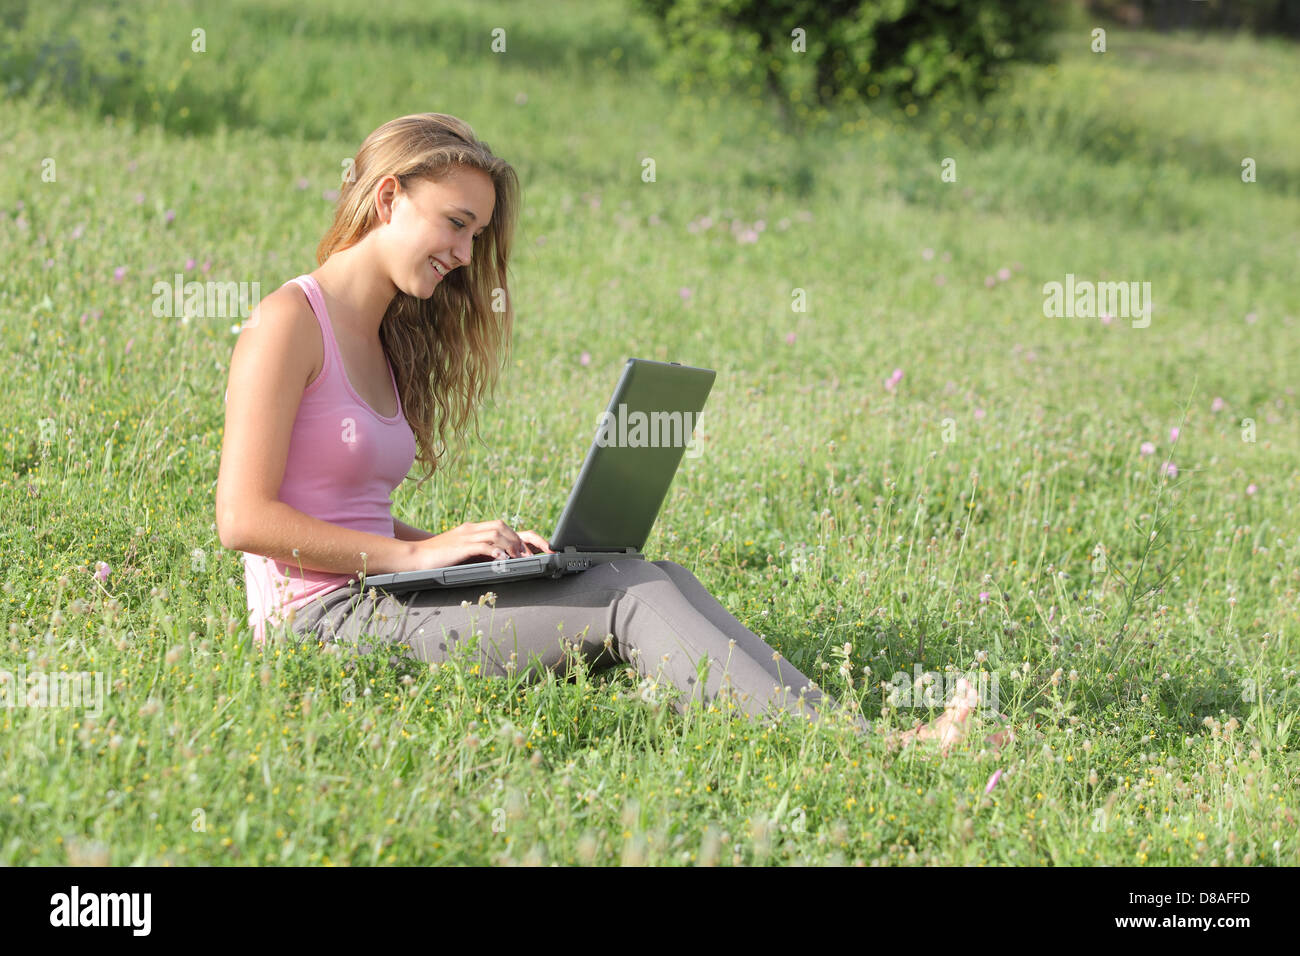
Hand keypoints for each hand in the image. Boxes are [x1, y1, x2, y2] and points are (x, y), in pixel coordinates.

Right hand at [405, 519, 552, 570]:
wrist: (415, 557)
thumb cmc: (439, 558)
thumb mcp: (463, 552)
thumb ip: (480, 552)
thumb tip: (501, 560)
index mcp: (474, 529)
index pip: (503, 526)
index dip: (522, 535)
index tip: (537, 548)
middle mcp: (472, 528)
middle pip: (503, 526)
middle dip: (520, 540)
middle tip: (531, 555)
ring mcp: (466, 536)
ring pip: (496, 533)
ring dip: (511, 545)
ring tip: (520, 558)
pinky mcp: (460, 546)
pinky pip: (482, 545)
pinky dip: (495, 550)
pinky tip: (502, 558)